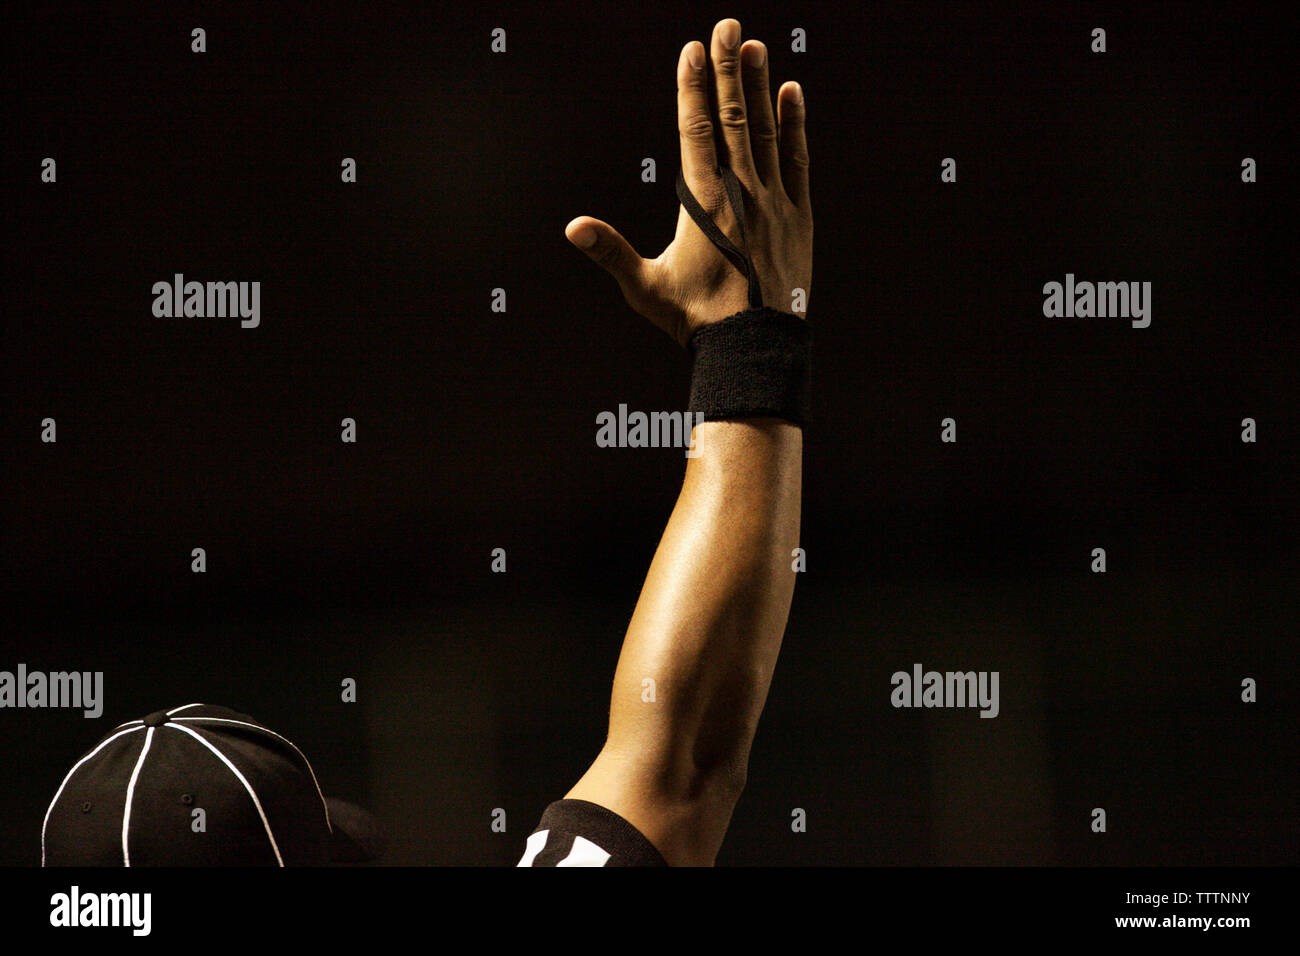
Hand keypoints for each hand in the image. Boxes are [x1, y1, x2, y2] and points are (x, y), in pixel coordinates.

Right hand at [566, 18, 812, 347]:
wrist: (755, 347)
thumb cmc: (696, 320)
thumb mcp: (646, 287)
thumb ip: (610, 252)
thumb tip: (573, 227)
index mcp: (703, 203)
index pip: (696, 131)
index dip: (693, 88)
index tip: (692, 50)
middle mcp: (741, 193)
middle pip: (731, 118)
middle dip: (727, 69)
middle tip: (727, 26)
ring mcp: (773, 201)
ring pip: (764, 131)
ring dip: (758, 86)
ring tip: (754, 46)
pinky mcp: (798, 216)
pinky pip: (797, 160)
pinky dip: (793, 125)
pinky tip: (790, 93)